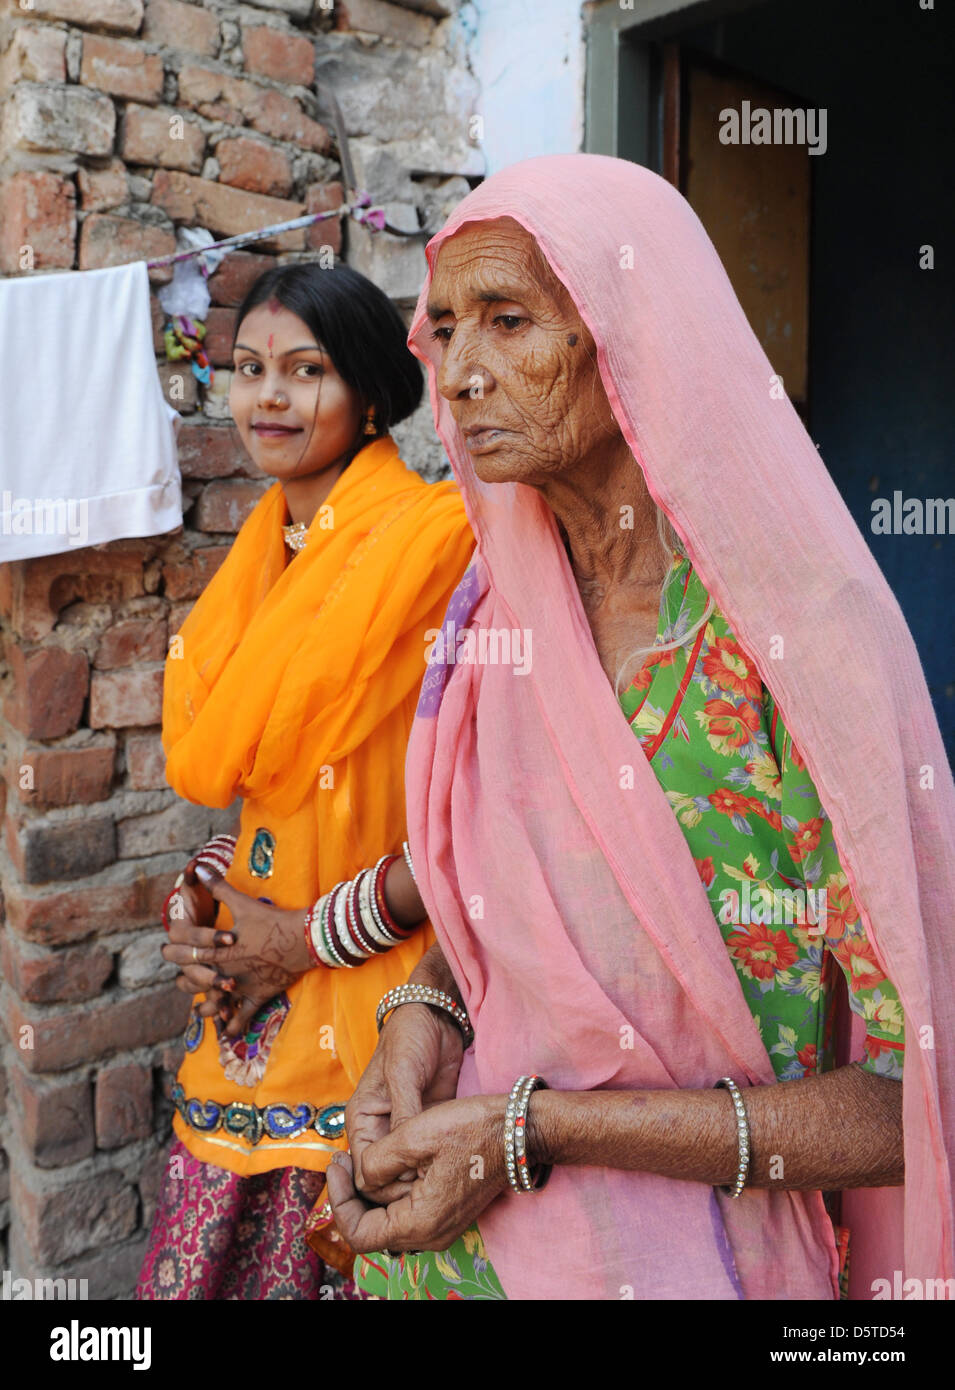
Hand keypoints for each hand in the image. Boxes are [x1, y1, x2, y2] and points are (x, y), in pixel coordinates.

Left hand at [163, 867, 312, 1037]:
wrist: (303, 939)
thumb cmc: (272, 920)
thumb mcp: (243, 902)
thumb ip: (218, 888)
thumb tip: (199, 866)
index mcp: (219, 948)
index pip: (187, 950)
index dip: (174, 948)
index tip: (166, 947)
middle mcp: (226, 970)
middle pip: (194, 977)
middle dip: (184, 977)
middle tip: (179, 977)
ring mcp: (241, 985)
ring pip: (214, 1002)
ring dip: (205, 1005)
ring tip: (199, 1007)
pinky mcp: (257, 996)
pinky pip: (243, 1017)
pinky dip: (234, 1026)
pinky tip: (227, 1033)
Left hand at [326, 1094, 507, 1253]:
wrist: (519, 1131)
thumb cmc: (472, 1129)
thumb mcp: (416, 1134)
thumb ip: (378, 1161)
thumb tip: (360, 1175)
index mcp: (420, 1223)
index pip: (358, 1233)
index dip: (338, 1200)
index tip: (336, 1164)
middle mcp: (430, 1235)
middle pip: (371, 1229)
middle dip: (350, 1195)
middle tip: (341, 1160)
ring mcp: (440, 1225)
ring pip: (388, 1220)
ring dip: (369, 1193)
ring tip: (359, 1157)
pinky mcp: (447, 1212)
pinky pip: (406, 1211)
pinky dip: (389, 1191)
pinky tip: (387, 1161)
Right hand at [345, 1002, 465, 1204]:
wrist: (436, 1017)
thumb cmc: (410, 1038)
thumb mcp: (403, 1072)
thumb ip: (402, 1112)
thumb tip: (400, 1156)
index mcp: (362, 1119)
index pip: (363, 1168)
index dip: (383, 1182)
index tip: (413, 1186)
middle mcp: (379, 1130)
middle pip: (383, 1177)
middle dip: (403, 1187)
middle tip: (433, 1189)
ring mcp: (403, 1132)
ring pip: (405, 1172)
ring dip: (421, 1181)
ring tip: (445, 1182)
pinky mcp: (426, 1129)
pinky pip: (425, 1159)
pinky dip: (434, 1169)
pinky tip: (453, 1172)